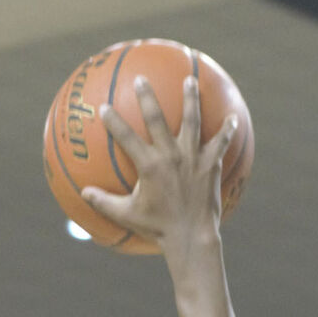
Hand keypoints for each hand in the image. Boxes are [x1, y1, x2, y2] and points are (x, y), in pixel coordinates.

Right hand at [83, 67, 236, 258]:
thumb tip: (83, 193)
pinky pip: (221, 143)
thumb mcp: (128, 215)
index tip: (104, 107)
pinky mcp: (211, 165)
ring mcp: (193, 158)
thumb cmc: (159, 228)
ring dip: (191, 99)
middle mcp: (171, 156)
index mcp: (149, 166)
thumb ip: (104, 202)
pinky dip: (227, 130)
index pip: (126, 137)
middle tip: (141, 79)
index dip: (114, 121)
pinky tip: (234, 117)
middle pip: (157, 119)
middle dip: (147, 97)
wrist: (192, 237)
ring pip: (192, 121)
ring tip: (190, 80)